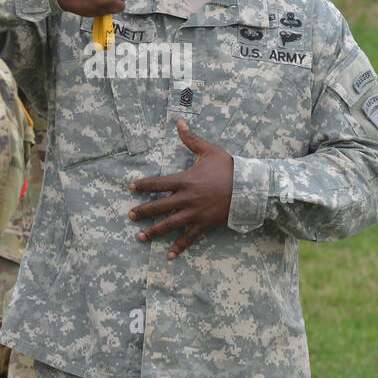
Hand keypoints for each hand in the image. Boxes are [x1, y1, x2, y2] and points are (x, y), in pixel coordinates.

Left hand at [128, 119, 234, 259]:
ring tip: (140, 237)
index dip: (143, 185)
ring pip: (169, 224)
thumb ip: (191, 139)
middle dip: (142, 211)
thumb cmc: (228, 167)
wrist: (248, 186)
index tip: (131, 188)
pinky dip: (179, 247)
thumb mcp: (208, 150)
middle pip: (158, 206)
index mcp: (185, 180)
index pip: (157, 183)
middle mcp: (186, 198)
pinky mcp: (204, 224)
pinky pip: (189, 238)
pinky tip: (169, 255)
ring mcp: (194, 213)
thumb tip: (179, 122)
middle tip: (130, 216)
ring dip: (154, 231)